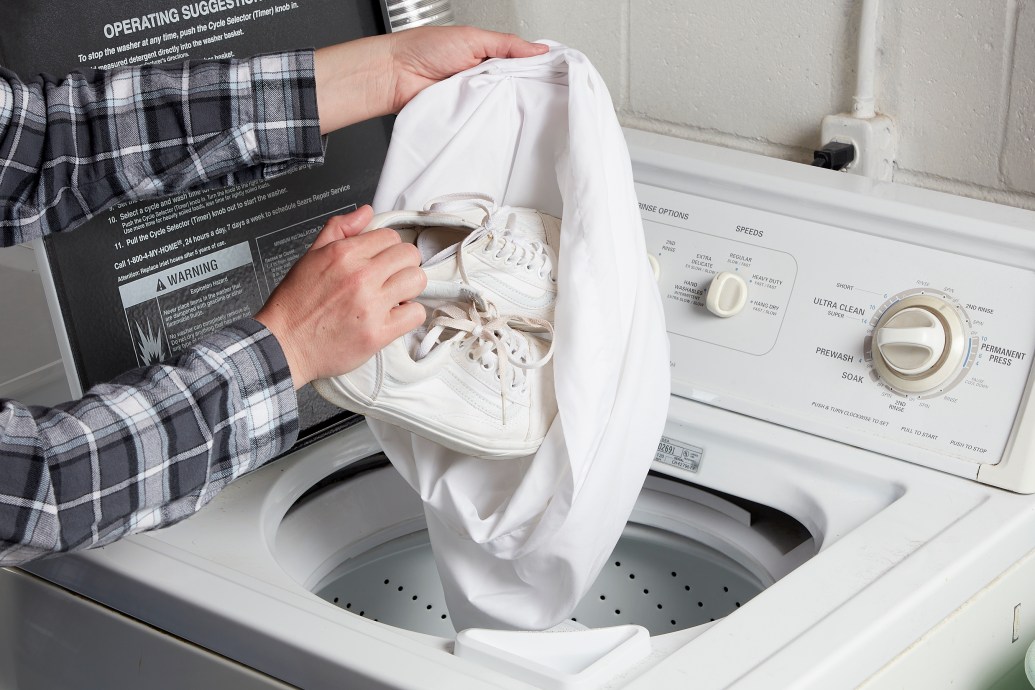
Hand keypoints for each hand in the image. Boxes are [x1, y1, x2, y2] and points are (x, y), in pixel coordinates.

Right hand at [255, 206, 425, 388]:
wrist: (284, 344)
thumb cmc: (295, 304)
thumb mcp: (310, 256)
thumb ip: (339, 230)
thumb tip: (365, 213)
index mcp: (344, 254)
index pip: (390, 236)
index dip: (388, 247)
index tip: (381, 260)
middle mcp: (360, 276)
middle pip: (409, 255)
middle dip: (402, 265)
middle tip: (389, 278)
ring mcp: (371, 305)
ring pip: (417, 281)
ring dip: (409, 288)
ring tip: (393, 296)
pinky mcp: (378, 333)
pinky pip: (415, 314)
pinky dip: (408, 315)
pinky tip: (393, 316)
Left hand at [314, 26, 547, 133]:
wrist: (394, 75)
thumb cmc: (423, 49)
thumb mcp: (473, 38)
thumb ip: (507, 44)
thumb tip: (538, 49)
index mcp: (487, 55)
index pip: (520, 63)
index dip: (536, 69)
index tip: (554, 76)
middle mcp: (482, 78)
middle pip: (514, 87)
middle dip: (524, 89)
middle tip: (537, 90)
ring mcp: (474, 99)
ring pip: (500, 105)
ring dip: (505, 103)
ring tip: (511, 99)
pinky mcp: (464, 117)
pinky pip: (483, 120)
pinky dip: (489, 118)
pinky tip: (494, 115)